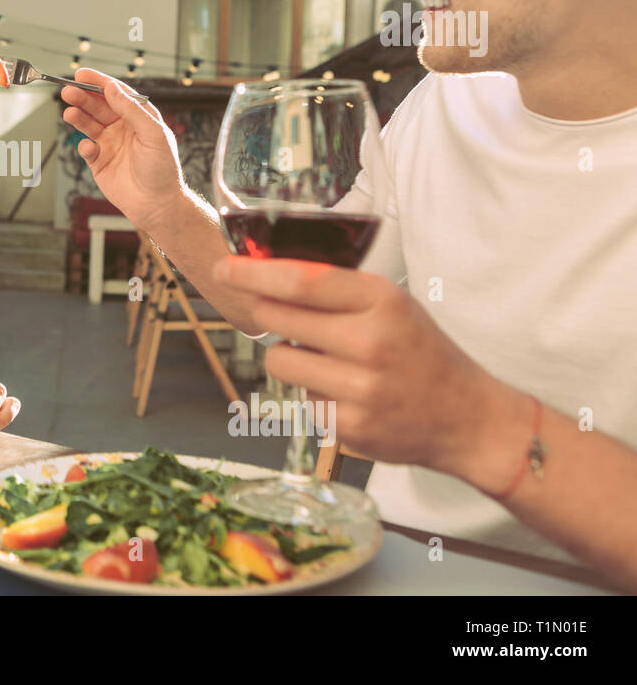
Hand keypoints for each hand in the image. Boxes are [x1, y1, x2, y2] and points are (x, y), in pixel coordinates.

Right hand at [60, 68, 188, 230]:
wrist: (157, 204)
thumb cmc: (162, 169)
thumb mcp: (153, 134)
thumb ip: (131, 110)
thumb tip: (112, 88)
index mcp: (138, 117)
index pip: (116, 93)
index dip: (98, 82)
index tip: (81, 74)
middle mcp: (122, 127)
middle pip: (98, 106)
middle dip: (83, 98)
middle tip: (68, 92)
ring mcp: (109, 144)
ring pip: (88, 124)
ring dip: (78, 117)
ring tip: (69, 112)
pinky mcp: (99, 162)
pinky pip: (86, 149)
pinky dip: (84, 146)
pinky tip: (89, 148)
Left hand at [212, 256, 516, 481]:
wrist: (468, 418)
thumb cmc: (420, 352)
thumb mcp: (392, 305)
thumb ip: (337, 289)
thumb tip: (267, 270)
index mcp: (382, 301)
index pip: (301, 280)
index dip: (254, 272)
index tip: (224, 266)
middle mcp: (370, 342)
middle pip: (278, 316)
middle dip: (264, 309)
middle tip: (272, 309)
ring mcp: (359, 388)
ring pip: (280, 360)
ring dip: (288, 355)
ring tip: (324, 358)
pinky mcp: (348, 426)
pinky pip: (301, 397)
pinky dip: (314, 392)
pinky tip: (347, 393)